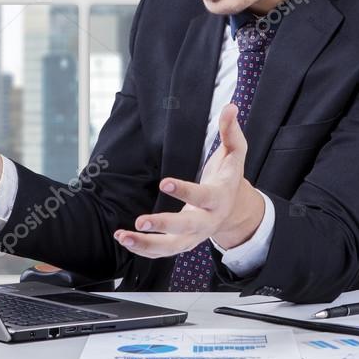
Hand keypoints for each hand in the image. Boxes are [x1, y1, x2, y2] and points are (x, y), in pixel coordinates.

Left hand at [113, 103, 265, 257]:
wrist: (235, 210)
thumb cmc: (229, 177)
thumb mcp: (236, 153)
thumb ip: (231, 131)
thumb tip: (230, 107)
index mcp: (219, 197)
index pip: (202, 196)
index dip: (184, 191)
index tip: (164, 182)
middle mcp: (207, 221)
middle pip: (186, 228)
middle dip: (163, 225)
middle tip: (141, 221)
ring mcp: (194, 236)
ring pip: (171, 247)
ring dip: (146, 244)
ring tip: (123, 236)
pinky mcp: (183, 243)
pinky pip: (162, 252)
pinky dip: (143, 248)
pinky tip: (124, 238)